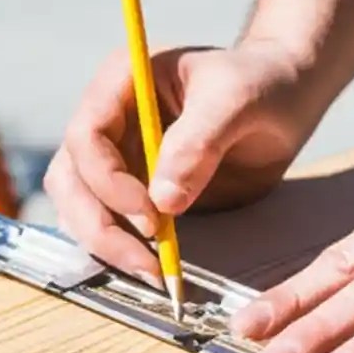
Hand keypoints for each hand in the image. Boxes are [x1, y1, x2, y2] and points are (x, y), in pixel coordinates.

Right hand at [44, 41, 323, 285]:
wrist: (283, 102)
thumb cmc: (260, 83)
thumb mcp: (237, 99)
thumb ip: (199, 141)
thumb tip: (164, 200)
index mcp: (121, 82)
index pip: (86, 136)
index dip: (108, 181)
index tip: (150, 214)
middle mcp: (108, 121)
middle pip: (70, 179)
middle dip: (98, 224)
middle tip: (144, 260)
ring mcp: (116, 159)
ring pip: (78, 207)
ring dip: (104, 243)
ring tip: (152, 270)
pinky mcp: (133, 193)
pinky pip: (108, 225)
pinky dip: (120, 250)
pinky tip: (154, 267)